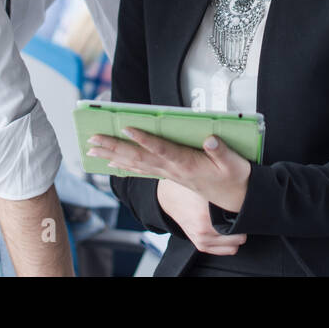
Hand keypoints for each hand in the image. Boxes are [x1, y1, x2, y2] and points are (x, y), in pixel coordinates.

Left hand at [88, 128, 250, 213]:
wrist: (236, 200)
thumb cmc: (234, 178)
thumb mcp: (234, 164)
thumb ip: (221, 151)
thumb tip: (209, 139)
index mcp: (187, 164)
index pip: (162, 149)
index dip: (144, 139)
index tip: (127, 127)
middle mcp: (173, 170)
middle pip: (138, 158)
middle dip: (114, 147)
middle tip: (92, 139)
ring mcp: (168, 174)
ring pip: (135, 164)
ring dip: (112, 156)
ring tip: (92, 149)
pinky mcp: (169, 175)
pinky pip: (141, 170)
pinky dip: (124, 166)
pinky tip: (111, 163)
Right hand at [155, 178, 247, 254]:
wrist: (169, 197)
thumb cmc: (188, 189)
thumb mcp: (206, 186)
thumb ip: (225, 190)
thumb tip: (246, 191)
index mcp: (207, 218)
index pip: (240, 224)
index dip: (246, 214)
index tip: (246, 209)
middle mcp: (204, 231)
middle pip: (240, 237)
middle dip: (242, 225)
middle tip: (239, 214)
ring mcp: (202, 240)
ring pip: (234, 246)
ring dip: (236, 236)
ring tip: (232, 221)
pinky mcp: (200, 244)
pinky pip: (224, 250)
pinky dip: (228, 242)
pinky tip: (225, 229)